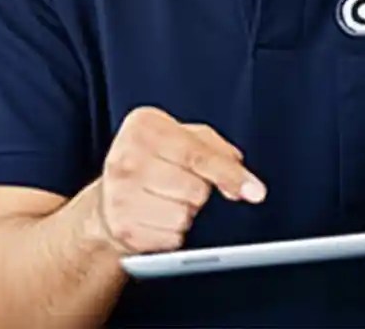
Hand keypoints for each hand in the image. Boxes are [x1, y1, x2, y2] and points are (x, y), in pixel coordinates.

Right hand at [91, 106, 265, 255]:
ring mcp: (119, 194)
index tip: (255, 192)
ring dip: (185, 214)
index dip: (230, 175)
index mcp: (144, 127)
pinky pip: (171, 238)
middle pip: (196, 189)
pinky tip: (156, 218)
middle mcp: (126, 157)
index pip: (198, 155)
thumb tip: (241, 181)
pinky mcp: (122, 227)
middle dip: (199, 192)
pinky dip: (172, 232)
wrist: (109, 196)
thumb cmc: (152, 162)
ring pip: (184, 216)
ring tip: (165, 200)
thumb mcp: (183, 138)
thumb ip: (217, 150)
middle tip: (179, 184)